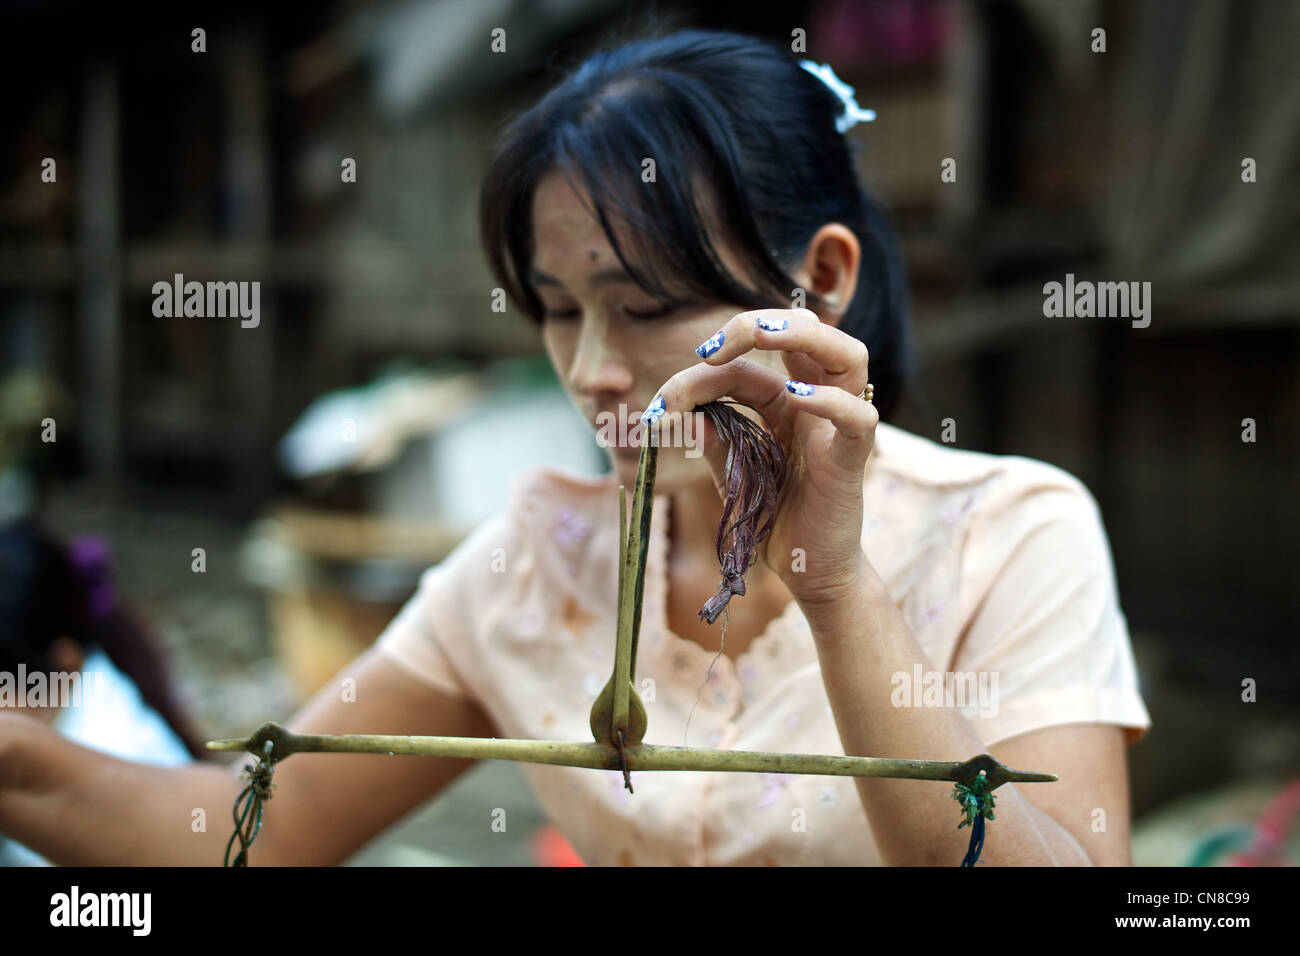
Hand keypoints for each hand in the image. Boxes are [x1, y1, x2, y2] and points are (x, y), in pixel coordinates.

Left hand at [643, 308, 876, 609]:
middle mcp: (816, 403)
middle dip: (758, 323)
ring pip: (849, 355)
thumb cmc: (774, 519)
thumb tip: (678, 411)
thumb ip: (712, 438)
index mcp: (786, 402)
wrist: (809, 572)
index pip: (748, 363)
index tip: (662, 404)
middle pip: (809, 330)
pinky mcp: (851, 461)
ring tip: (759, 335)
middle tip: (710, 347)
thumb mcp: (732, 474)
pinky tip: (794, 397)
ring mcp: (838, 428)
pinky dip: (830, 401)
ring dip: (803, 335)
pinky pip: (857, 418)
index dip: (703, 371)